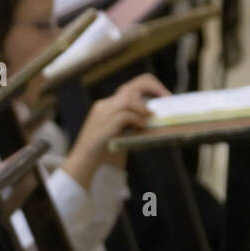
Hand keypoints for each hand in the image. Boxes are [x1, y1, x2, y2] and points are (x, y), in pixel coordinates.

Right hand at [63, 73, 169, 187]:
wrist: (83, 164)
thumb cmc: (103, 153)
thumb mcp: (120, 134)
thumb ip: (132, 124)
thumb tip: (154, 120)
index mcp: (108, 106)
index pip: (130, 87)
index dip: (150, 87)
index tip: (164, 97)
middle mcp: (105, 105)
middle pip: (131, 86)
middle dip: (153, 88)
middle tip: (167, 99)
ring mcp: (103, 114)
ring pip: (128, 97)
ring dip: (143, 107)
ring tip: (152, 116)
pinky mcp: (104, 125)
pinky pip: (124, 115)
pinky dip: (136, 119)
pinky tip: (142, 126)